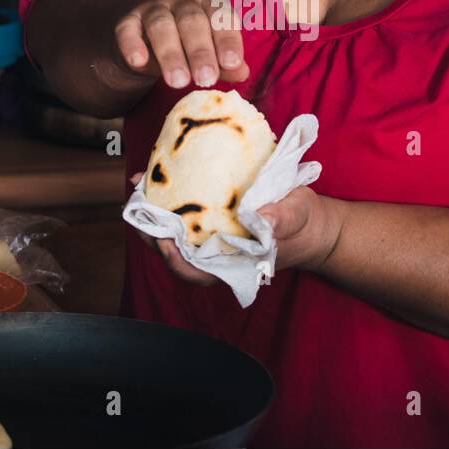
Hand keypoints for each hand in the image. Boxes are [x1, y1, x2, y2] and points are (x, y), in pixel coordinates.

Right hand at [114, 0, 248, 89]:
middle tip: (206, 80)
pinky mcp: (129, 21)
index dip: (227, 39)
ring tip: (178, 82)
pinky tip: (139, 62)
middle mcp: (182, 1)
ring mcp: (154, 8)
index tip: (231, 64)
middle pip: (192, 21)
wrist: (149, 45)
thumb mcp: (211, 55)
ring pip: (161, 24)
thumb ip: (226, 63)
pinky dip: (132, 44)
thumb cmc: (189, 48)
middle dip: (200, 52)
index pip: (221, 16)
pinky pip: (128, 29)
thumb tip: (242, 72)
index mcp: (208, 3)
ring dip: (170, 54)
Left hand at [135, 179, 342, 286]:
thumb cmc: (302, 223)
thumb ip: (281, 219)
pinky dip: (168, 197)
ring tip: (141, 183)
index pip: (195, 272)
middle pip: (174, 251)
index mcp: (233, 262)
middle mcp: (217, 253)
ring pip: (174, 231)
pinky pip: (184, 212)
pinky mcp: (212, 217)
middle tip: (139, 204)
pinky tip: (158, 176)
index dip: (175, 261)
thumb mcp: (296, 217)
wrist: (309, 222)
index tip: (165, 240)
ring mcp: (212, 236)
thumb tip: (261, 218)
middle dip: (151, 230)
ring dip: (154, 210)